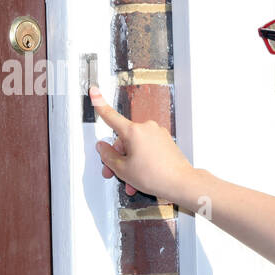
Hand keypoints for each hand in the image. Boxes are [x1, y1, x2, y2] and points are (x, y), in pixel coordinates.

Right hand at [89, 85, 196, 201]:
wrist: (180, 182)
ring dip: (130, 163)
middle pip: (123, 139)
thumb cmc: (155, 176)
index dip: (99, 104)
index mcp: (133, 131)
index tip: (94, 91)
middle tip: (113, 173)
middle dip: (118, 157)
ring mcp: (157, 133)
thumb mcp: (122, 169)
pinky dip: (142, 160)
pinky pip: (147, 148)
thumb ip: (108, 156)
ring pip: (136, 146)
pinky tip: (141, 176)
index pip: (111, 116)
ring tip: (131, 181)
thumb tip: (103, 147)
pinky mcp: (165, 141)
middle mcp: (146, 128)